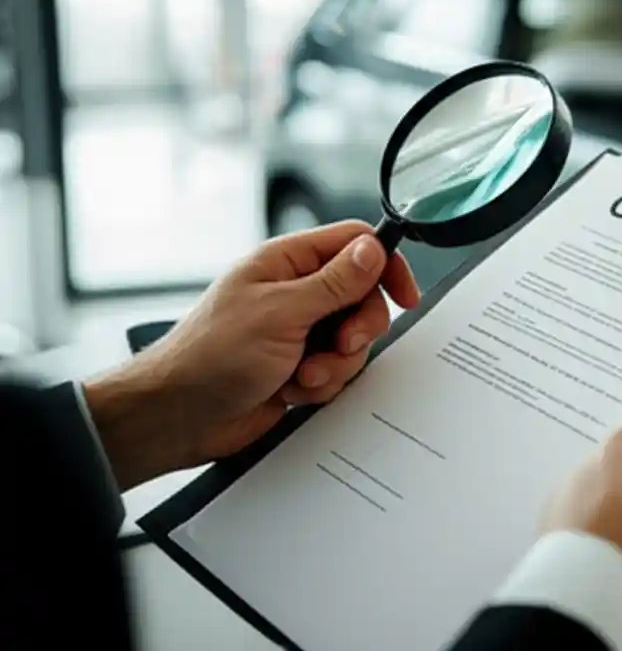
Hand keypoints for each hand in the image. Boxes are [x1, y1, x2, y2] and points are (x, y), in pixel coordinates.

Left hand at [86, 221, 420, 488]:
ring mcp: (298, 329)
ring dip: (336, 363)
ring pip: (353, 339)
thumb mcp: (281, 313)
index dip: (385, 266)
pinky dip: (322, 384)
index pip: (354, 244)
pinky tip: (291, 389)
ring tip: (303, 374)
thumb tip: (372, 250)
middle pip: (363, 296)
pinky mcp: (299, 365)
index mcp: (287, 263)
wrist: (178, 416)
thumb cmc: (210, 357)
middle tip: (340, 343)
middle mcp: (295, 291)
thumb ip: (334, 282)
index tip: (404, 296)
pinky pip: (337, 370)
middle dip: (359, 327)